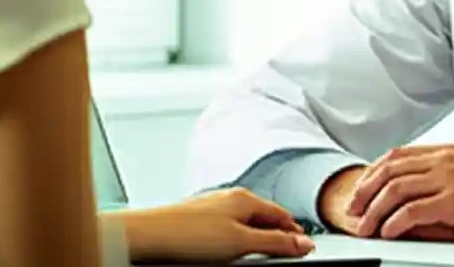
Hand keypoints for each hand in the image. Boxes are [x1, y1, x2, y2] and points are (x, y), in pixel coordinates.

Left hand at [122, 187, 314, 263]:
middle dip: (276, 233)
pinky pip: (226, 228)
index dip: (294, 231)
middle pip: (263, 217)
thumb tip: (302, 243)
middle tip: (286, 252)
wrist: (148, 236)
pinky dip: (236, 239)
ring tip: (261, 254)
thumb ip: (274, 243)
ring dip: (256, 237)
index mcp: (244, 199)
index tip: (304, 246)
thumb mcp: (241, 243)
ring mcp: (211, 208)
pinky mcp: (197, 221)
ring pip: (244, 222)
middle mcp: (228, 198)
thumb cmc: (189, 235)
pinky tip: (230, 252)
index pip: (281, 213)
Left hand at [319, 166, 453, 241]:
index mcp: (446, 152)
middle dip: (364, 191)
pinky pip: (414, 210)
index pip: (397, 155)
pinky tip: (387, 233)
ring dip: (373, 210)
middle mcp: (444, 161)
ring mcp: (449, 179)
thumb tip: (422, 190)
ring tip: (364, 228)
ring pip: (395, 189)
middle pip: (389, 170)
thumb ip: (445, 176)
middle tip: (352, 210)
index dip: (372, 173)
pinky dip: (395, 222)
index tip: (360, 190)